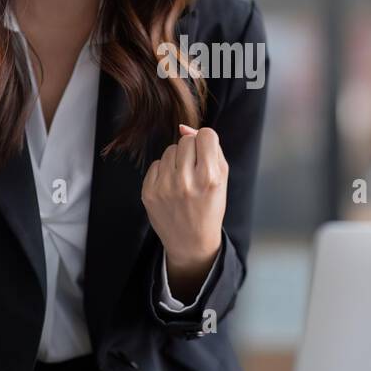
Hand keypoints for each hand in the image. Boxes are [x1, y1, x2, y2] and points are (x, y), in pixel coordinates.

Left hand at [141, 123, 227, 295]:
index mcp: (209, 178)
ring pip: (169, 149)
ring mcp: (164, 187)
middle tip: (196, 171)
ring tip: (183, 180)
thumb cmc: (209, 207)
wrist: (191, 242)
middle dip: (192, 151)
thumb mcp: (221, 180)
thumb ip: (211, 149)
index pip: (206, 135)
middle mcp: (186, 181)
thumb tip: (184, 128)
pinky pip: (156, 164)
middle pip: (186, 140)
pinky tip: (171, 188)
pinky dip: (164, 172)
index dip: (207, 142)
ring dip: (177, 160)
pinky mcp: (149, 192)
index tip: (207, 154)